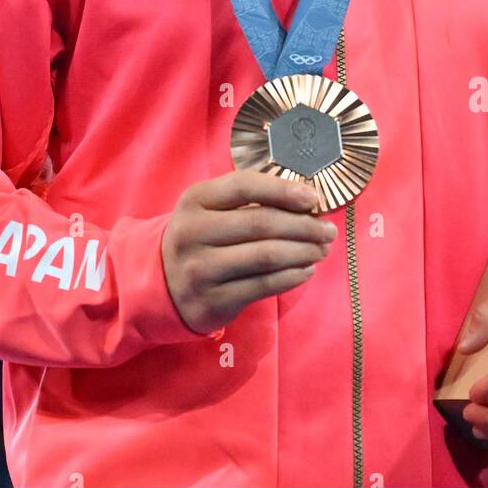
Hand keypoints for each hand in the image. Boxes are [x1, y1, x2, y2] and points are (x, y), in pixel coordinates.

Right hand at [162, 171, 337, 334]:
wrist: (160, 283)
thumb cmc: (199, 237)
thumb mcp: (209, 209)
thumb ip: (248, 201)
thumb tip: (305, 201)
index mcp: (194, 200)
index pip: (243, 186)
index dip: (282, 190)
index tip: (313, 198)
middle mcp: (193, 233)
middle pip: (260, 224)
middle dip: (303, 226)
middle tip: (327, 230)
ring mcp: (201, 270)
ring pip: (266, 257)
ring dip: (303, 252)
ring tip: (322, 250)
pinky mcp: (212, 301)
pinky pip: (263, 286)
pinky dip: (292, 277)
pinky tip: (306, 270)